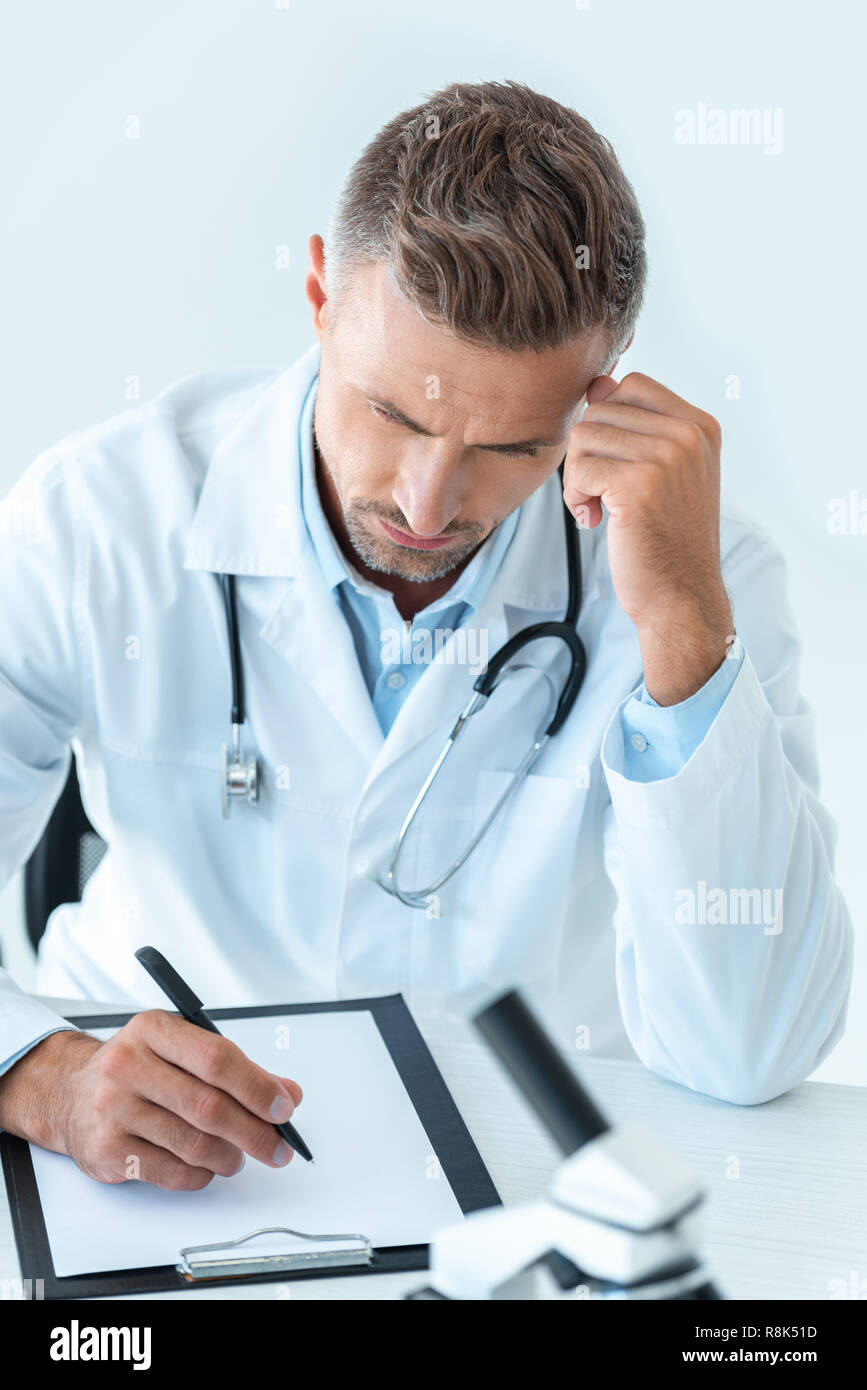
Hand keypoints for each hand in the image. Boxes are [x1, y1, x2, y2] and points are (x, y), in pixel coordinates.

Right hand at [0, 1013, 302, 1189]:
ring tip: (239, 1156)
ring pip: (194, 1144)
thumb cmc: (137, 1068)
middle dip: (255, 1132)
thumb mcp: (181, 1050)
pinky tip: (207, 1167)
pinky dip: (201, 1175)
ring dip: (229, 1157)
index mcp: (153, 1030)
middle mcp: (128, 1066)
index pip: (217, 1058)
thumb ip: (236, 1069)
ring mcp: (113, 1109)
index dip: (258, 1086)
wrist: (70, 1092)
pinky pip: (172, 1172)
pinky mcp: (107, 1150)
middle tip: (278, 1147)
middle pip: (209, 1106)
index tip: (284, 1107)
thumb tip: (287, 1094)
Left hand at [563, 371, 733, 704]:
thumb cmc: (667, 540)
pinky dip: (574, 496)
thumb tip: (597, 383)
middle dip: (588, 453)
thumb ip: (636, 426)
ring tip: (598, 507)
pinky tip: (593, 520)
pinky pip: (578, 467)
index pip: (631, 386)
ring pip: (584, 435)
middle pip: (600, 411)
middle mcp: (689, 434)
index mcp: (700, 425)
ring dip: (578, 475)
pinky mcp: (640, 484)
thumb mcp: (663, 473)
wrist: (682, 598)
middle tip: (601, 493)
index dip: (607, 423)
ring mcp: (667, 456)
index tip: (614, 464)